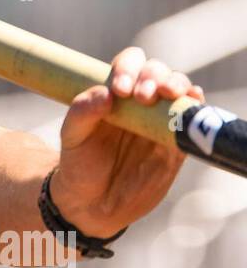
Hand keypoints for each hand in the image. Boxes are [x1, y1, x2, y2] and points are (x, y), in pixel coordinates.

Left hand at [49, 47, 205, 239]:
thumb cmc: (79, 163)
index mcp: (115, 91)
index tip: (119, 90)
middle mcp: (141, 100)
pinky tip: (191, 102)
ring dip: (177, 84)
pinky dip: (195, 105)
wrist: (93, 203)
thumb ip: (81, 112)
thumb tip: (105, 93)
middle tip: (142, 96)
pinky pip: (192, 119)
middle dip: (154, 76)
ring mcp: (161, 119)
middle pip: (158, 71)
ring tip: (167, 94)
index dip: (128, 68)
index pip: (129, 63)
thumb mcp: (71, 136)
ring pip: (179, 89)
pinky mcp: (177, 142)